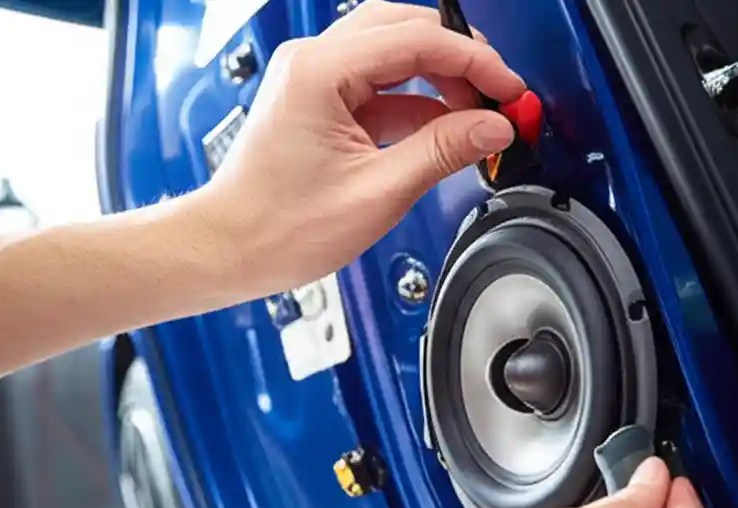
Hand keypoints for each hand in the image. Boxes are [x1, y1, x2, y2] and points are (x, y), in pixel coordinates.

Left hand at [192, 0, 523, 297]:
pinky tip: (443, 130)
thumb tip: (492, 128)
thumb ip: (442, 151)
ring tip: (475, 116)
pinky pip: (379, 83)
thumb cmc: (277, 227)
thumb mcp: (378, 193)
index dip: (476, 63)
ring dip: (440, 78)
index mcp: (320, 72)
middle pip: (406, 28)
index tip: (509, 91)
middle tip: (499, 96)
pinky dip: (416, 100)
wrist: (228, 249)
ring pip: (394, 51)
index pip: (418, 40)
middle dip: (460, 60)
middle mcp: (312, 62)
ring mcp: (313, 78)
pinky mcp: (318, 100)